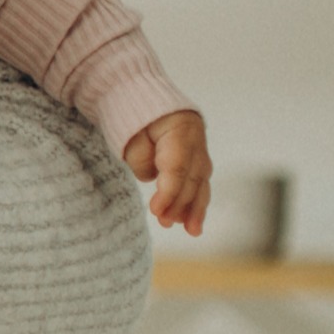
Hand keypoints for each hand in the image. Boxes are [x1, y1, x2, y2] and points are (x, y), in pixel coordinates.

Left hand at [125, 109, 210, 232]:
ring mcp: (201, 150)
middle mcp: (196, 140)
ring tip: (191, 230)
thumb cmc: (135, 118)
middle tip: (166, 223)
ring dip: (195, 208)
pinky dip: (196, 202)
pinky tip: (193, 222)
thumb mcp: (132, 134)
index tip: (156, 211)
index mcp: (180, 129)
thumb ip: (142, 158)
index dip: (169, 192)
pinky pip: (200, 183)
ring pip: (201, 182)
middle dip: (181, 203)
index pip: (177, 168)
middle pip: (193, 177)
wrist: (149, 102)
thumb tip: (154, 178)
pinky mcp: (198, 160)